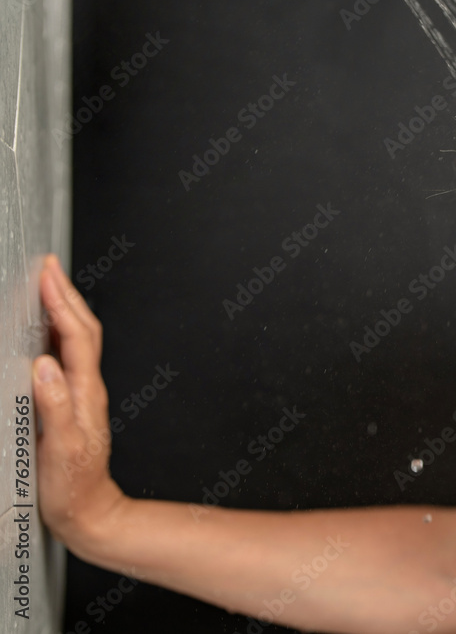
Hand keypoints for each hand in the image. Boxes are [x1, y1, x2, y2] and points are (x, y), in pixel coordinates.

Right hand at [33, 254, 126, 545]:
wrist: (88, 513)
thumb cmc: (74, 488)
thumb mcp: (60, 448)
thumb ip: (53, 406)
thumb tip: (43, 365)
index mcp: (85, 393)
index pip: (77, 336)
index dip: (62, 301)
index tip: (48, 274)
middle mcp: (86, 389)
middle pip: (81, 331)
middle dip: (65, 295)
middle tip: (47, 268)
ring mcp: (80, 396)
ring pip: (75, 342)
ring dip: (61, 311)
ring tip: (45, 288)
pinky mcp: (70, 406)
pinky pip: (65, 359)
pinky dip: (54, 337)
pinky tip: (42, 335)